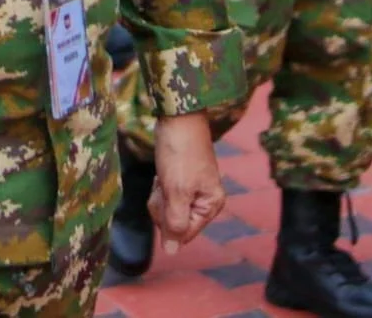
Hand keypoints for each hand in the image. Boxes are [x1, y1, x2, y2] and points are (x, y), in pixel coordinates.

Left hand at [149, 113, 225, 252]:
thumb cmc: (179, 153)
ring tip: (164, 176)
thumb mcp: (176, 190)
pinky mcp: (182, 180)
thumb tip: (172, 253)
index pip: (184, 233)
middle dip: (163, 206)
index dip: (168, 221)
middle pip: (175, 222)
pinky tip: (162, 172)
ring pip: (168, 208)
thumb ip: (174, 223)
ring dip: (160, 195)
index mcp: (211, 206)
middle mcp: (205, 201)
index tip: (166, 198)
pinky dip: (160, 186)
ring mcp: (194, 190)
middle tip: (165, 184)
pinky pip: (166, 195)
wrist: (178, 117)